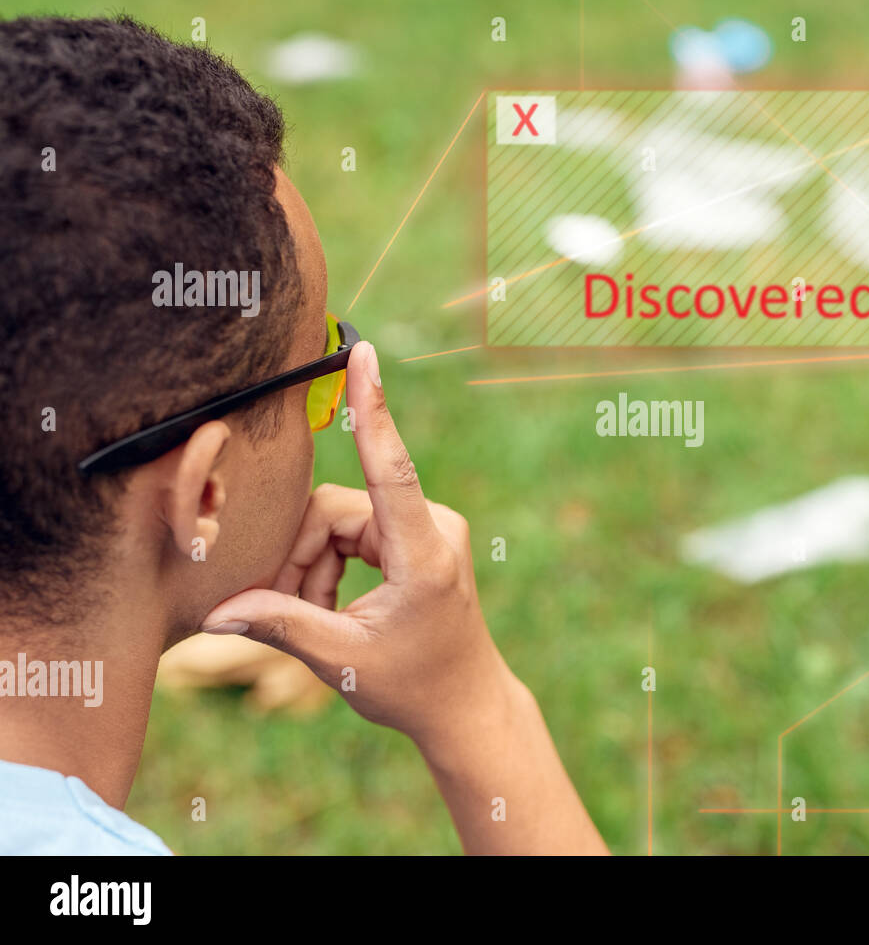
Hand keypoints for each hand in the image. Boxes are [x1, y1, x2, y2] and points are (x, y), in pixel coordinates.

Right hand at [200, 341, 512, 749]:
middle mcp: (432, 526)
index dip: (372, 409)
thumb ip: (281, 626)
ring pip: (337, 521)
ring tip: (317, 619)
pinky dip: (330, 567)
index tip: (363, 353)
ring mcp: (428, 526)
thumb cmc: (414, 687)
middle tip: (288, 614)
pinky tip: (332, 608)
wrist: (465, 703)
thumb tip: (215, 613)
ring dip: (313, 569)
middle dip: (301, 562)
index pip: (390, 467)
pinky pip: (353, 529)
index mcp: (424, 553)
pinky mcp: (418, 533)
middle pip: (334, 511)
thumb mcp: (343, 661)